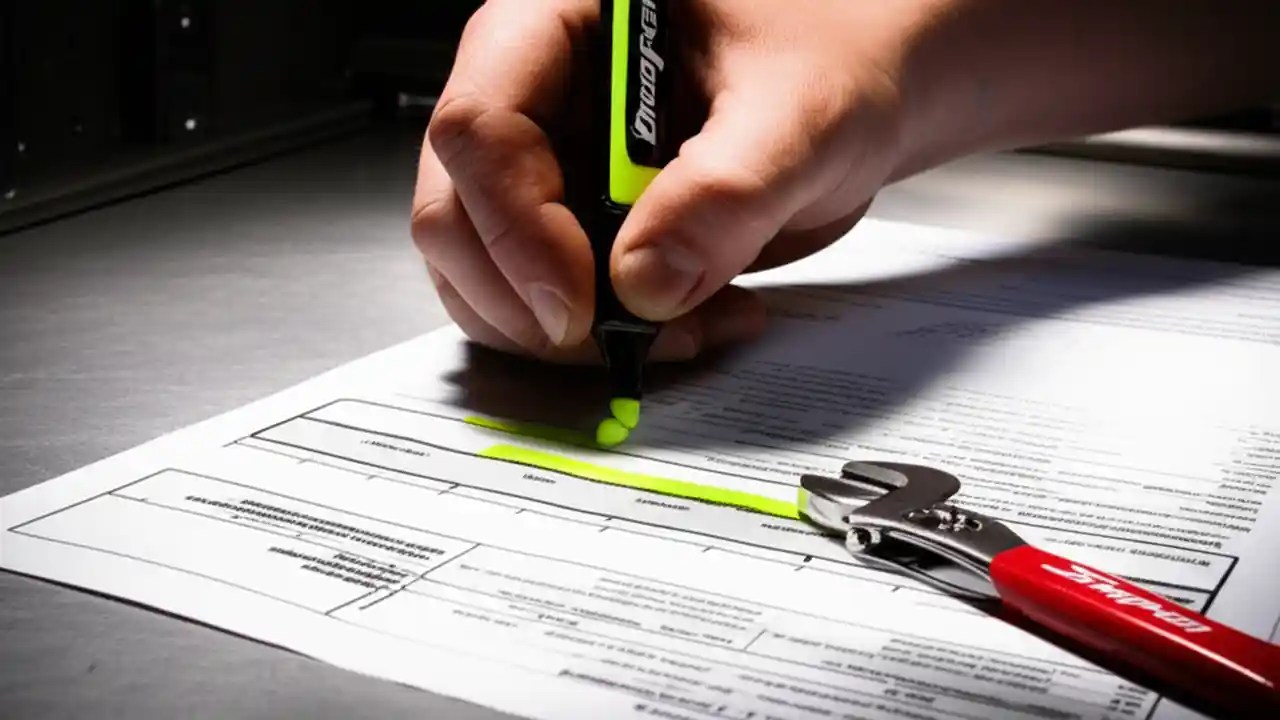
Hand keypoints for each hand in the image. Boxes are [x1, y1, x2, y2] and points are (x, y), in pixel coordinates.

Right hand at [412, 0, 915, 361]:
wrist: (867, 89)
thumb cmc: (837, 55)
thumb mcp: (802, 110)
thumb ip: (727, 191)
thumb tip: (643, 285)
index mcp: (559, 20)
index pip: (480, 125)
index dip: (515, 226)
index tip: (579, 304)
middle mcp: (536, 94)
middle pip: (459, 212)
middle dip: (532, 300)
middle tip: (617, 341)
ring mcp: (551, 165)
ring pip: (490, 274)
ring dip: (573, 333)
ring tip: (687, 329)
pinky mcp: (578, 225)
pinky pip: (550, 302)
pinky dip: (609, 338)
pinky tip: (693, 322)